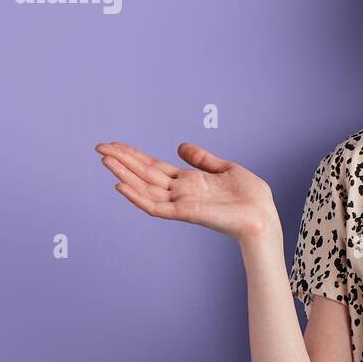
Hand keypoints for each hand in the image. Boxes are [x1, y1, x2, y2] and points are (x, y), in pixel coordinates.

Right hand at [94, 141, 278, 242]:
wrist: (264, 216)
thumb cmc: (251, 197)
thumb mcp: (226, 168)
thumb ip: (202, 159)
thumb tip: (181, 146)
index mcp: (189, 181)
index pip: (154, 166)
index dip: (134, 155)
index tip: (115, 145)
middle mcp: (180, 192)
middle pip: (144, 174)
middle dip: (122, 161)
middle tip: (99, 148)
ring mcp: (181, 203)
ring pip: (145, 188)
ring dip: (124, 174)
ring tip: (105, 160)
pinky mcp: (185, 214)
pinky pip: (155, 207)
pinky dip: (137, 197)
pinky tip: (120, 186)